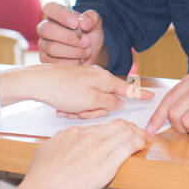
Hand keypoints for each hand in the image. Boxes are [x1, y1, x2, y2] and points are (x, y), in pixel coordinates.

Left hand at [0, 63, 151, 118]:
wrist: (37, 82)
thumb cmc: (62, 90)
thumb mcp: (90, 100)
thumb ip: (109, 102)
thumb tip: (119, 103)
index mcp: (104, 79)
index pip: (128, 88)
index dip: (140, 94)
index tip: (151, 96)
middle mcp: (97, 77)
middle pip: (107, 100)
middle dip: (95, 110)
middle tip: (82, 112)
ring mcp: (84, 80)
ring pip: (92, 103)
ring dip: (82, 111)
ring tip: (68, 109)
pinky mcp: (74, 85)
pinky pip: (80, 101)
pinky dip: (73, 107)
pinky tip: (63, 107)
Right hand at [18, 120, 149, 188]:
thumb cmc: (41, 176)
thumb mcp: (47, 149)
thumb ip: (60, 142)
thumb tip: (66, 142)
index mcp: (73, 133)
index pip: (100, 125)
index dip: (113, 129)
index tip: (118, 134)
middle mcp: (87, 138)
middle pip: (116, 124)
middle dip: (130, 127)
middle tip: (136, 133)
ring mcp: (97, 149)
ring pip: (126, 132)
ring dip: (138, 134)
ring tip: (144, 138)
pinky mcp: (106, 164)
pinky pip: (128, 146)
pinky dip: (139, 143)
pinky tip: (143, 145)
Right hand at [38, 2, 106, 65]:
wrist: (92, 53)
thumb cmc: (90, 34)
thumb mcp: (95, 23)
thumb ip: (91, 18)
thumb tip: (83, 22)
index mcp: (55, 14)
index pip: (50, 8)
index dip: (61, 15)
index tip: (75, 23)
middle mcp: (45, 28)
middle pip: (48, 29)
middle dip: (69, 37)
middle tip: (86, 41)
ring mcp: (43, 44)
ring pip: (52, 48)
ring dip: (73, 51)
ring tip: (87, 51)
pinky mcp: (45, 59)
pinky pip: (54, 62)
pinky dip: (71, 62)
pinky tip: (80, 60)